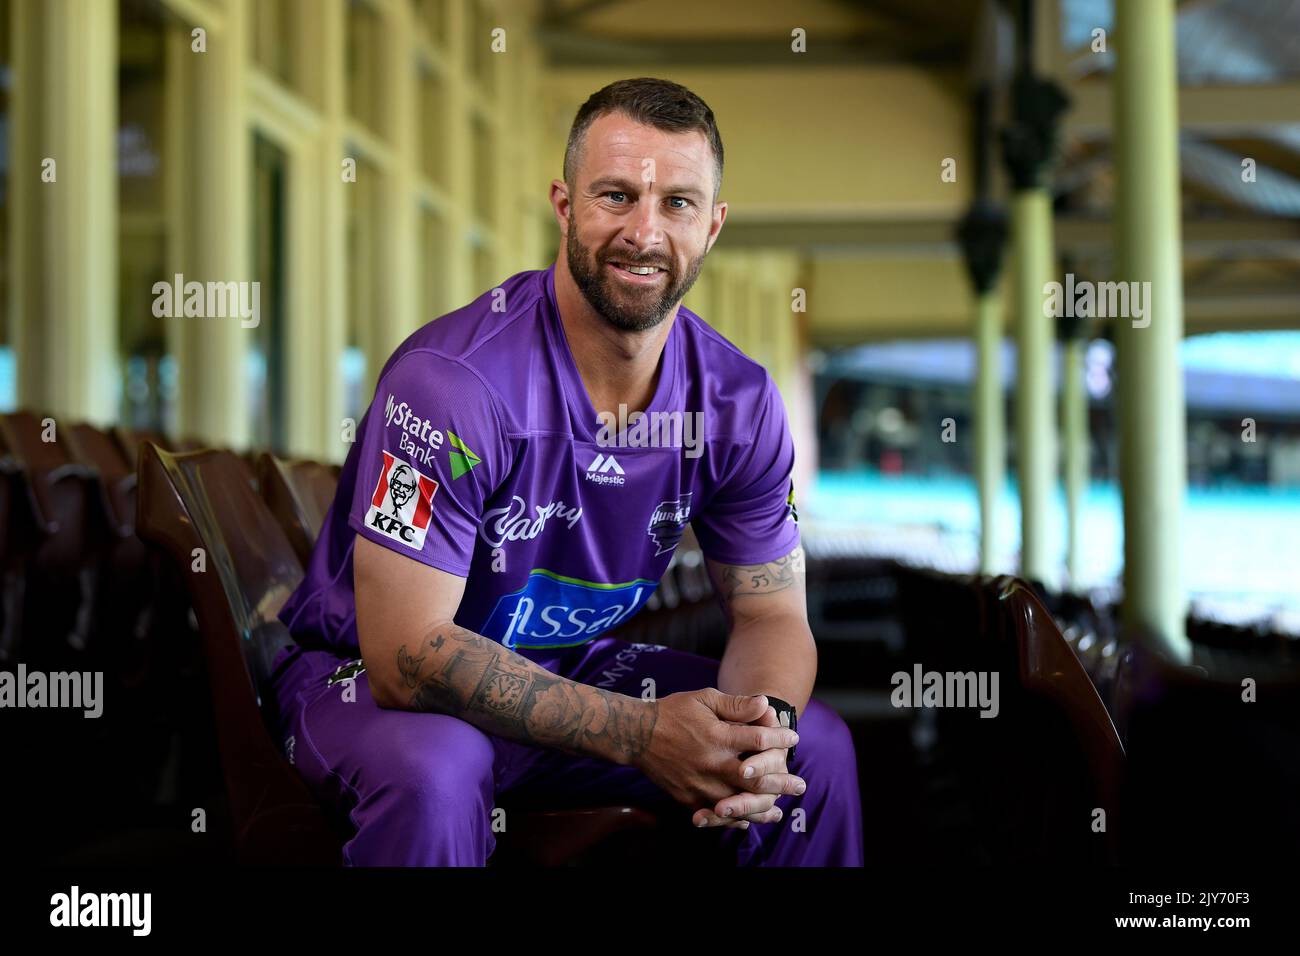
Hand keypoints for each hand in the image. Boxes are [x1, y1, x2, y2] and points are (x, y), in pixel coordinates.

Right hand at [634, 689, 799, 827]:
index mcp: (717, 736)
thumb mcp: (704, 699)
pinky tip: (747, 821)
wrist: (636, 734)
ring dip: (762, 808)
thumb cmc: (673, 712)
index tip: (794, 739)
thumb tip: (764, 704)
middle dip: (781, 782)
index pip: (758, 740)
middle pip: (754, 779)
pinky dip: (734, 819)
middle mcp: (711, 763)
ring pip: (738, 802)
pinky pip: (716, 813)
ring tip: (779, 812)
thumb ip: (735, 705)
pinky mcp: (688, 797)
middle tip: (801, 786)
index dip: (779, 739)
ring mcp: (699, 784)